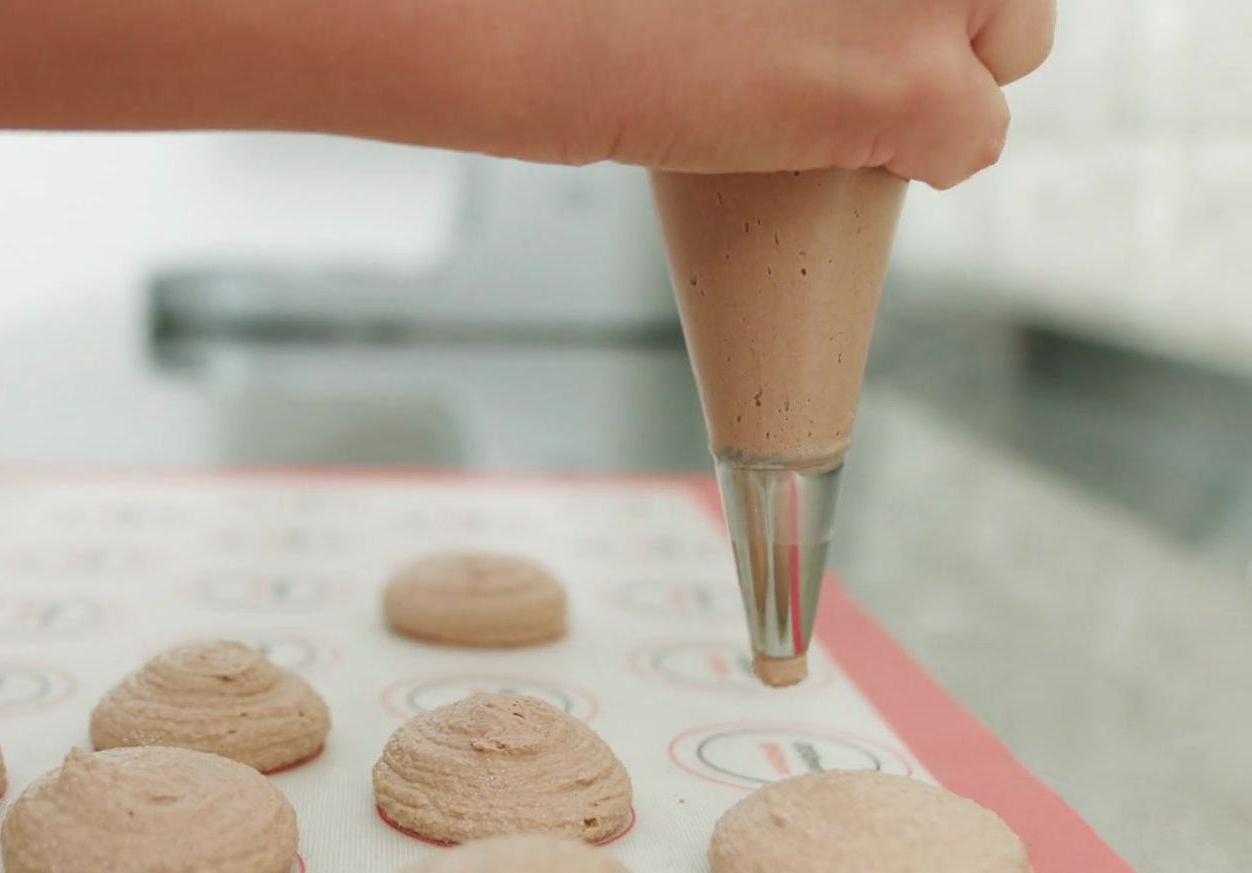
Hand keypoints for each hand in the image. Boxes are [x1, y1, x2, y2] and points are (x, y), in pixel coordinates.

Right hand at [456, 0, 1054, 187]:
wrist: (552, 24)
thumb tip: (829, 11)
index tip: (866, 13)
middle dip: (956, 20)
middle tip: (863, 52)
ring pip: (1016, 48)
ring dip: (952, 80)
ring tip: (857, 101)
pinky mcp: (914, 84)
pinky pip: (979, 137)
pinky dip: (931, 161)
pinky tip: (871, 161)